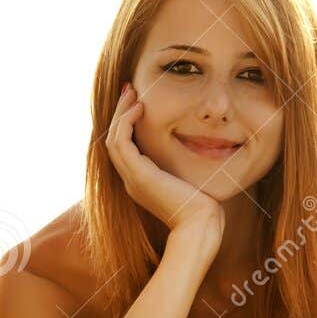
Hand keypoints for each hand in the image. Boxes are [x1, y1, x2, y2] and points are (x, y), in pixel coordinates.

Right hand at [105, 83, 223, 234]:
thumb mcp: (190, 182)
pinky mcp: (139, 175)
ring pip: (114, 138)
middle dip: (120, 113)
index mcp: (140, 182)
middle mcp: (131, 180)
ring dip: (121, 113)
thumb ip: (184, 167)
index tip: (137, 102)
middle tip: (129, 90)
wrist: (199, 227)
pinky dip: (127, 122)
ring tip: (132, 93)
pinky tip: (140, 108)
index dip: (127, 124)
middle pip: (114, 140)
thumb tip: (197, 149)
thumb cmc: (202, 208)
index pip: (125, 148)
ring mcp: (132, 179)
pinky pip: (121, 142)